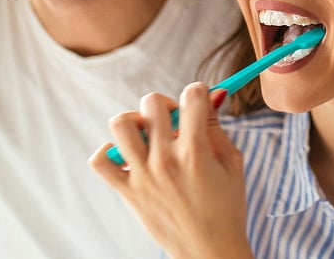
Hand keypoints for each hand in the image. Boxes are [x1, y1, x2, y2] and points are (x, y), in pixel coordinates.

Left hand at [90, 83, 252, 258]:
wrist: (210, 252)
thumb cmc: (226, 209)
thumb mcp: (232, 163)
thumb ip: (217, 127)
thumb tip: (210, 95)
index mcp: (195, 151)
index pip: (191, 95)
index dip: (198, 92)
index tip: (199, 101)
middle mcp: (165, 159)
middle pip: (152, 103)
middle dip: (166, 104)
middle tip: (174, 121)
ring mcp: (143, 175)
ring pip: (121, 124)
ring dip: (135, 121)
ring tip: (148, 135)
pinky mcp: (128, 192)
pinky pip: (100, 160)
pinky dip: (108, 151)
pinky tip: (127, 155)